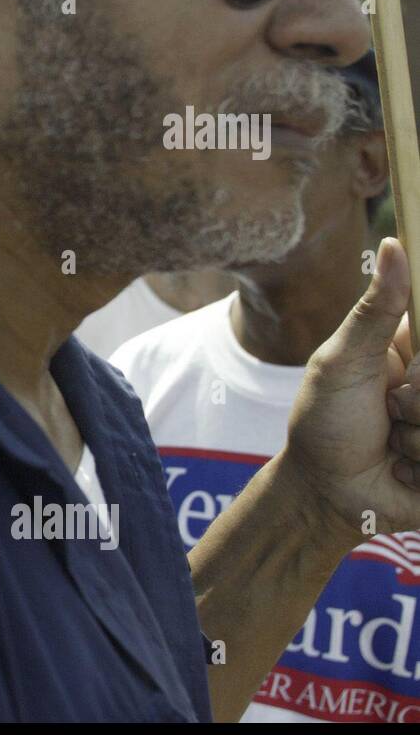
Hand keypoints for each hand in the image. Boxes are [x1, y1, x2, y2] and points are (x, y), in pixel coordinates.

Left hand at [284, 238, 419, 546]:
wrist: (324, 491)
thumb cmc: (325, 420)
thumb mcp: (342, 362)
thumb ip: (375, 310)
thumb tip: (393, 244)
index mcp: (418, 348)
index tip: (404, 371)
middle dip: (418, 398)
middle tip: (388, 408)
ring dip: (418, 436)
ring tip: (393, 440)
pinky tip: (403, 468)